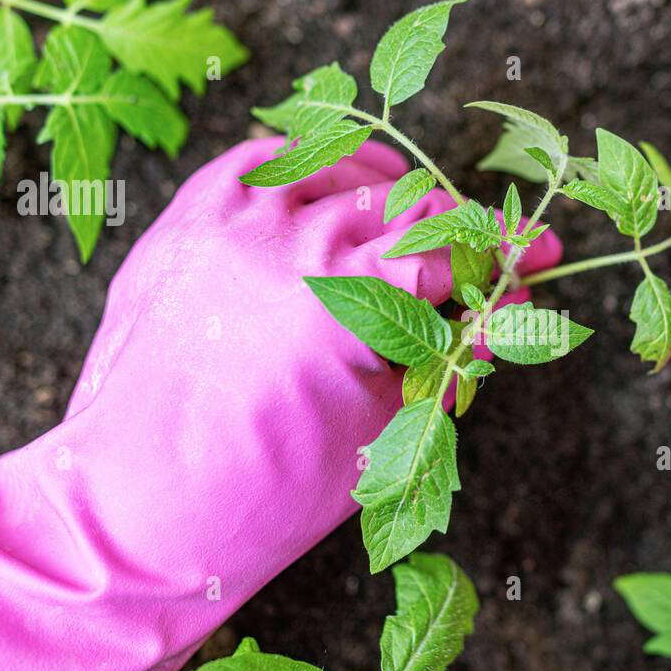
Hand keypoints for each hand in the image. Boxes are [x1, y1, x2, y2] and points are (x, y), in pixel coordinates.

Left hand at [0, 137, 560, 670]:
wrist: (136, 511)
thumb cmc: (265, 496)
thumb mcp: (380, 432)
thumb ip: (445, 358)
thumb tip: (502, 313)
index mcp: (344, 302)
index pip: (449, 252)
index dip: (501, 254)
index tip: (533, 254)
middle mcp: (289, 245)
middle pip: (403, 205)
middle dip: (455, 226)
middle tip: (479, 252)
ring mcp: (230, 228)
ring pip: (335, 168)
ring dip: (389, 185)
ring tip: (415, 208)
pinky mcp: (186, 226)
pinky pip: (260, 160)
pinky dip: (308, 162)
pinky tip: (334, 186)